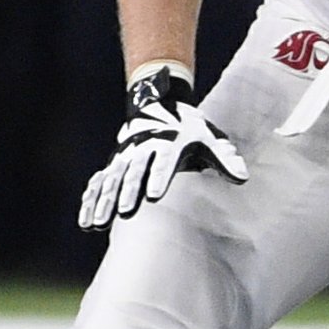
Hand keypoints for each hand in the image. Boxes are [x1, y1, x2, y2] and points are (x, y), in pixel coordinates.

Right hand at [80, 66, 246, 230]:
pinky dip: (91, 201)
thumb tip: (242, 178)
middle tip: (124, 212)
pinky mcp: (112, 164)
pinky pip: (98, 184)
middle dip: (128, 192)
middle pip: (133, 173)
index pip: (163, 163)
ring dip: (104, 201)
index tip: (154, 195)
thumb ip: (225, 159)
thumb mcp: (210, 138)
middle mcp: (143, 150)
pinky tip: (86, 221)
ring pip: (111, 181)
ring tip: (99, 224)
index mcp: (168, 144)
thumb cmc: (189, 128)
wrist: (159, 104)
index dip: (159, 177)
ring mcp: (124, 158)